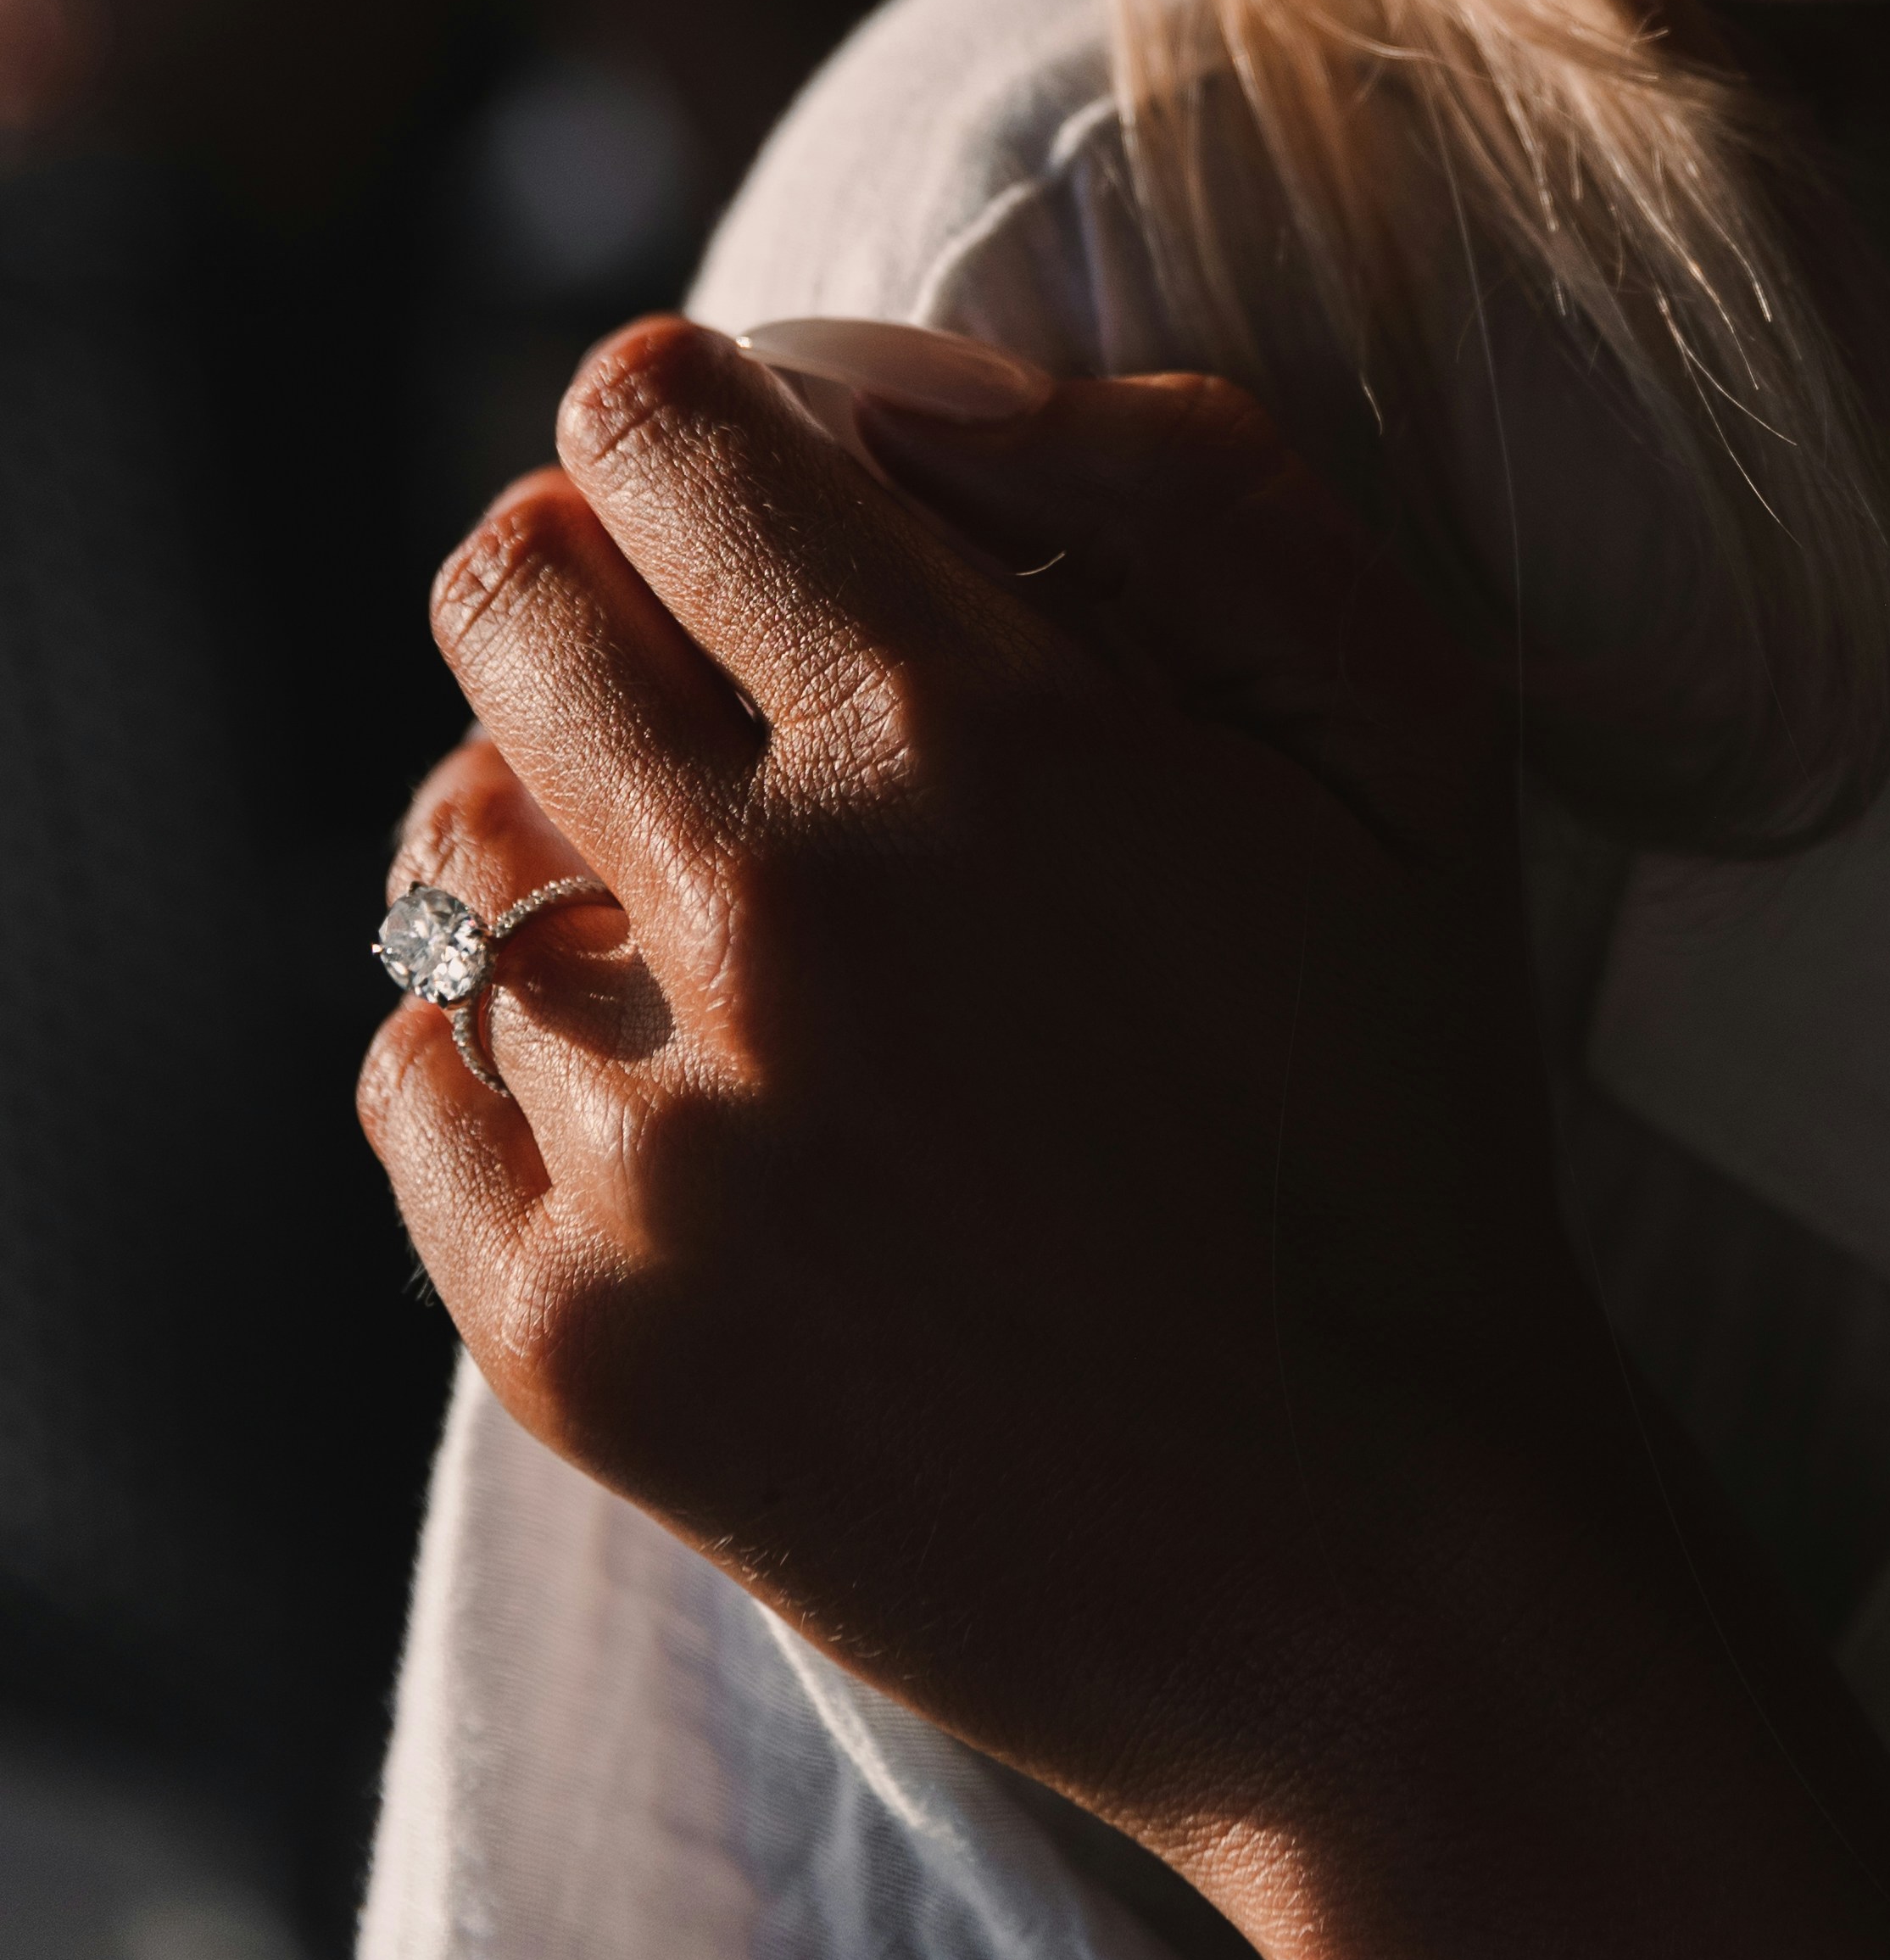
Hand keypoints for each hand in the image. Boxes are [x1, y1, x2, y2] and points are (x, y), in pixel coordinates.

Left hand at [365, 317, 1889, 1959]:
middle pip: (509, 596)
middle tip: (708, 665)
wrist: (1381, 1575)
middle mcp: (778, 918)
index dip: (685, 416)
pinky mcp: (581, 1348)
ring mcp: (660, 1146)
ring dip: (562, 823)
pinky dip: (502, 1045)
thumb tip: (912, 383)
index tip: (740, 482)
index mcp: (974, 736)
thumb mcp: (1407, 733)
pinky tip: (671, 1084)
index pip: (653, 428)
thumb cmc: (1407, 1120)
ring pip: (451, 844)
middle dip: (592, 576)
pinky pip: (412, 1082)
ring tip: (717, 907)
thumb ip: (1189, 484)